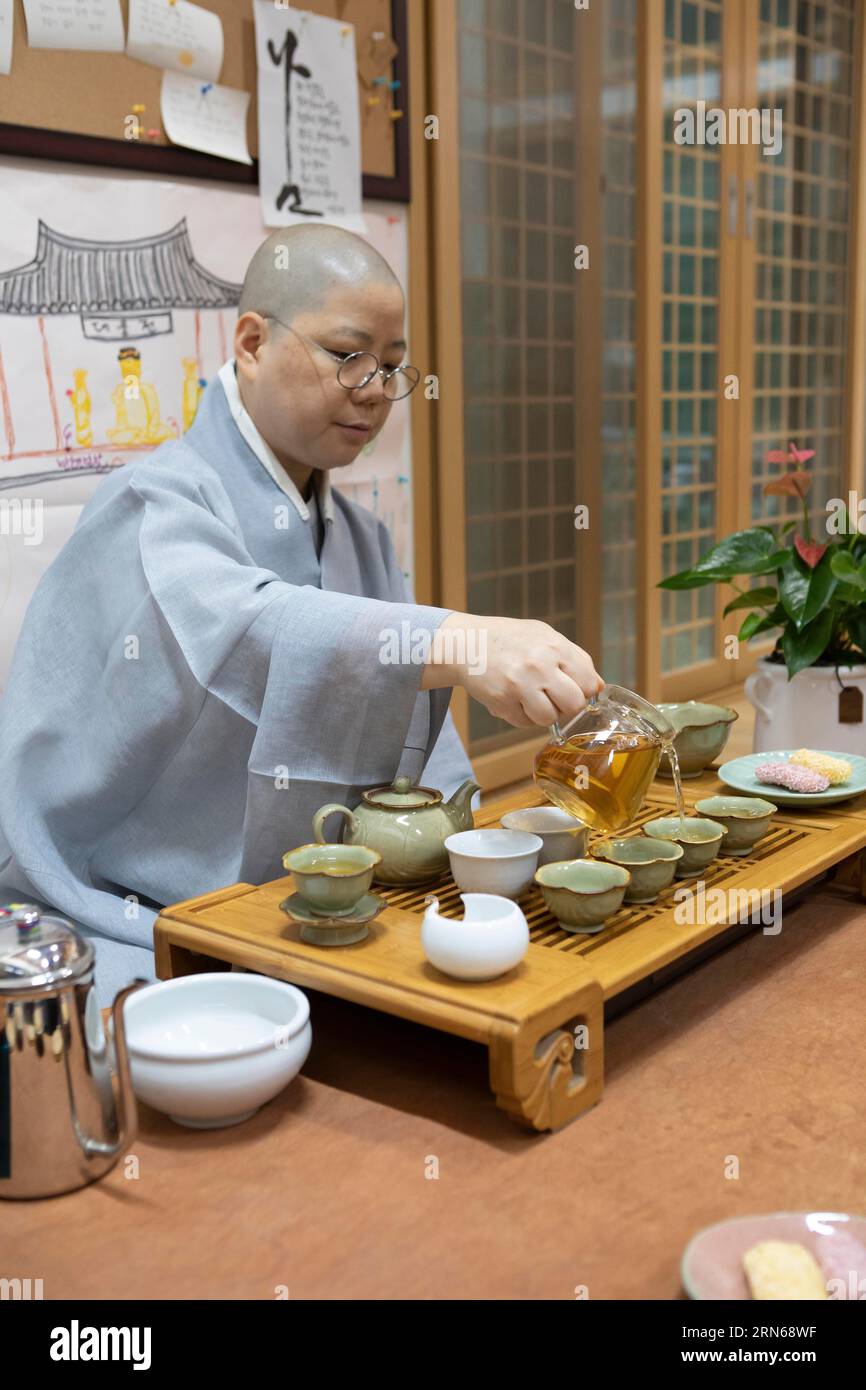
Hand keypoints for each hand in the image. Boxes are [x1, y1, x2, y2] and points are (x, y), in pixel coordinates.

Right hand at [420, 612, 604, 728]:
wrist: (467, 643)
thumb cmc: (510, 639)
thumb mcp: (545, 636)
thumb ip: (574, 658)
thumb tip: (598, 687)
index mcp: (555, 646)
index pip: (589, 683)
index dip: (585, 690)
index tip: (574, 688)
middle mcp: (539, 665)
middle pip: (574, 704)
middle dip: (567, 706)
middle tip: (554, 697)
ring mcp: (519, 685)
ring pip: (549, 718)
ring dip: (544, 714)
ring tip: (532, 698)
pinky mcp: (501, 701)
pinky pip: (525, 723)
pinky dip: (523, 716)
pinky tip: (515, 700)